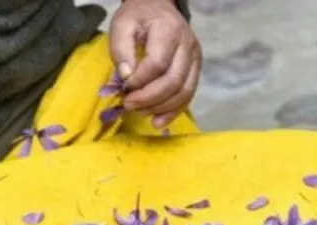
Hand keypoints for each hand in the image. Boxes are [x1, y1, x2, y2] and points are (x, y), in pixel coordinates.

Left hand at [110, 0, 200, 128]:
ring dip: (160, 108)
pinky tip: (157, 122)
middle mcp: (188, 45)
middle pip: (173, 81)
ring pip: (183, 92)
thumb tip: (126, 78)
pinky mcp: (195, 70)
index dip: (140, 80)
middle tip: (128, 104)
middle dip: (149, 98)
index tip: (123, 86)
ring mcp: (195, 59)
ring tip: (139, 112)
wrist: (158, 7)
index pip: (158, 63)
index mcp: (169, 30)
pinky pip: (188, 96)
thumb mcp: (122, 25)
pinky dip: (173, 112)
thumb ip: (120, 49)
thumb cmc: (138, 18)